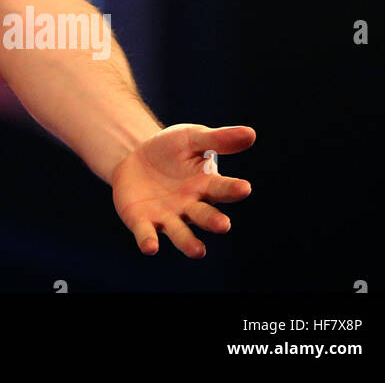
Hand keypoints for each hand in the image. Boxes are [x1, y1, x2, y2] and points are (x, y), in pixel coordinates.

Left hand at [111, 124, 254, 256]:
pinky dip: (149, 241)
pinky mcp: (143, 221)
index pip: (223, 188)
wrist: (134, 156)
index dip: (233, 188)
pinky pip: (146, 233)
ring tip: (198, 251)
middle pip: (205, 215)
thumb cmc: (171, 149)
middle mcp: (191, 206)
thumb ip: (218, 139)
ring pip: (181, 233)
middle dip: (214, 221)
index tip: (244, 187)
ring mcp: (168, 216)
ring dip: (188, 242)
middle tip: (223, 224)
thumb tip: (251, 133)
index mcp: (206, 185)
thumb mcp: (191, 138)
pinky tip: (150, 247)